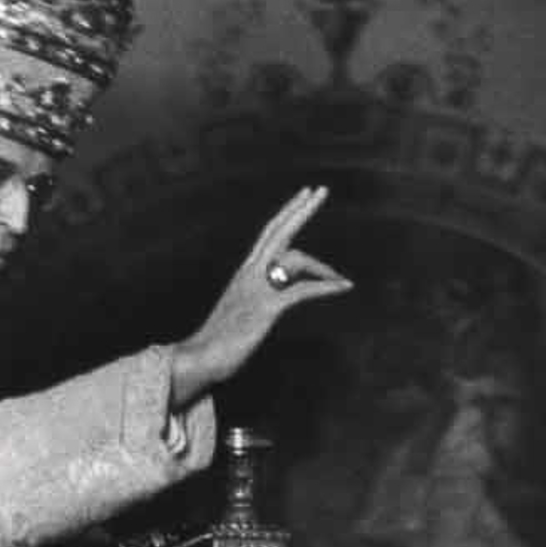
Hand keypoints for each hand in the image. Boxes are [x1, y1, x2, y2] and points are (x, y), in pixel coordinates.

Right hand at [171, 185, 351, 405]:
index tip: (304, 195)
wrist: (201, 357)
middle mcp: (250, 273)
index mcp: (245, 272)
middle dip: (301, 209)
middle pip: (279, 231)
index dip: (288, 213)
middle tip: (321, 189)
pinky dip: (326, 287)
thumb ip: (258, 297)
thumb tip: (276, 296)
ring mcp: (258, 289)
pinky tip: (343, 287)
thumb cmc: (222, 339)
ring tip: (341, 281)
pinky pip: (302, 291)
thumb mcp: (243, 309)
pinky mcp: (266, 308)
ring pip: (295, 259)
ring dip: (323, 267)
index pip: (269, 233)